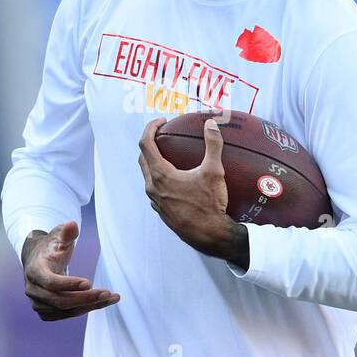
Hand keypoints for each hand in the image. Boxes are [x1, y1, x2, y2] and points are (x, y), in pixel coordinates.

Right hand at [21, 220, 120, 321]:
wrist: (39, 261)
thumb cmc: (51, 247)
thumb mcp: (58, 236)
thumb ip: (66, 232)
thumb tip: (72, 225)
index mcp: (34, 271)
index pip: (51, 283)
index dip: (69, 284)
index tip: (89, 282)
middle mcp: (33, 291)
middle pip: (60, 300)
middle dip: (85, 298)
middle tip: (107, 293)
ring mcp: (39, 304)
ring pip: (66, 310)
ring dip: (90, 305)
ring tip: (111, 298)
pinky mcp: (47, 312)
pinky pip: (68, 314)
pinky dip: (86, 309)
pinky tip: (102, 302)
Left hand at [138, 116, 243, 261]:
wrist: (209, 235)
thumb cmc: (210, 204)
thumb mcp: (214, 171)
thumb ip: (213, 145)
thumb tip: (211, 124)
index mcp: (161, 175)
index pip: (146, 144)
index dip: (151, 128)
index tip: (162, 122)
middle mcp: (152, 187)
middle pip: (143, 158)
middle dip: (150, 143)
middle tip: (163, 135)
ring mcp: (155, 201)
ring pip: (147, 175)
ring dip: (153, 161)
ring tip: (168, 155)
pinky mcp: (161, 210)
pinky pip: (155, 189)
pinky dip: (159, 177)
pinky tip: (176, 179)